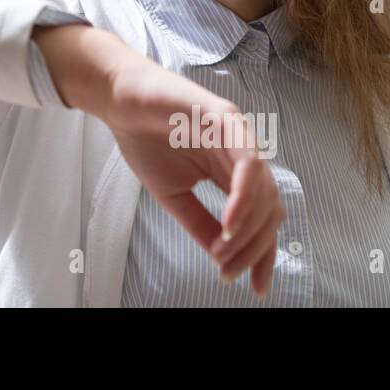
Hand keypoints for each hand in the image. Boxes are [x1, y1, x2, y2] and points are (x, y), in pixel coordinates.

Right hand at [37, 25, 283, 296]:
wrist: (118, 102)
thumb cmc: (144, 139)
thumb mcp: (173, 196)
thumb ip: (201, 223)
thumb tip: (223, 256)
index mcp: (232, 172)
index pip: (262, 217)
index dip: (263, 253)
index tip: (255, 287)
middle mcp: (242, 154)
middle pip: (270, 208)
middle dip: (255, 247)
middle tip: (228, 269)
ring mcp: (238, 135)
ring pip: (264, 188)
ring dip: (248, 226)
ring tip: (224, 249)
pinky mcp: (225, 117)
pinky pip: (248, 160)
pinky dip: (245, 194)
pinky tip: (231, 220)